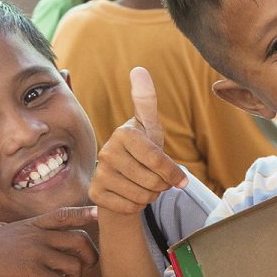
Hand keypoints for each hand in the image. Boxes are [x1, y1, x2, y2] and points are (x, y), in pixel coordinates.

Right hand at [0, 206, 97, 276]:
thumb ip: (10, 230)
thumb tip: (1, 224)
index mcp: (32, 225)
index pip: (64, 215)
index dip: (83, 213)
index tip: (98, 213)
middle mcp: (38, 235)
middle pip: (81, 241)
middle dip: (90, 256)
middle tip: (85, 268)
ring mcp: (36, 252)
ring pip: (74, 265)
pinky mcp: (32, 272)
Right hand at [89, 67, 187, 214]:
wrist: (120, 179)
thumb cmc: (142, 150)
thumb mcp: (149, 127)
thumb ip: (147, 101)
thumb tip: (139, 69)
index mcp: (124, 133)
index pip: (157, 160)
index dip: (172, 174)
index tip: (182, 181)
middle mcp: (107, 151)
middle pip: (152, 181)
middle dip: (161, 185)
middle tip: (155, 179)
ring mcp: (98, 172)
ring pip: (141, 196)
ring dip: (150, 196)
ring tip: (143, 185)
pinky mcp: (94, 193)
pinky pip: (129, 208)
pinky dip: (136, 207)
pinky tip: (130, 195)